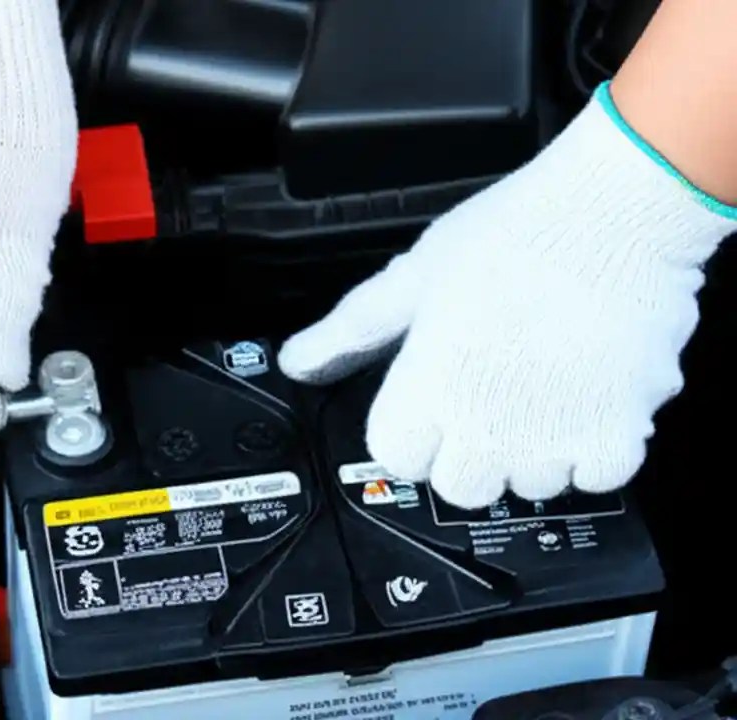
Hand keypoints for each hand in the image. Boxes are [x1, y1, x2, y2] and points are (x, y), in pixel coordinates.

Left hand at [279, 85, 735, 507]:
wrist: (615, 215)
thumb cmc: (515, 235)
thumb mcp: (412, 277)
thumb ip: (350, 330)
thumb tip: (297, 361)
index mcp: (428, 389)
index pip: (396, 458)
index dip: (410, 432)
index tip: (428, 407)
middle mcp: (485, 426)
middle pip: (459, 487)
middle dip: (468, 454)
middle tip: (486, 402)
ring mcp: (552, 437)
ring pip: (528, 486)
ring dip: (532, 452)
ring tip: (541, 391)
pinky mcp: (617, 435)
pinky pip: (596, 477)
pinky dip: (594, 450)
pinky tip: (586, 400)